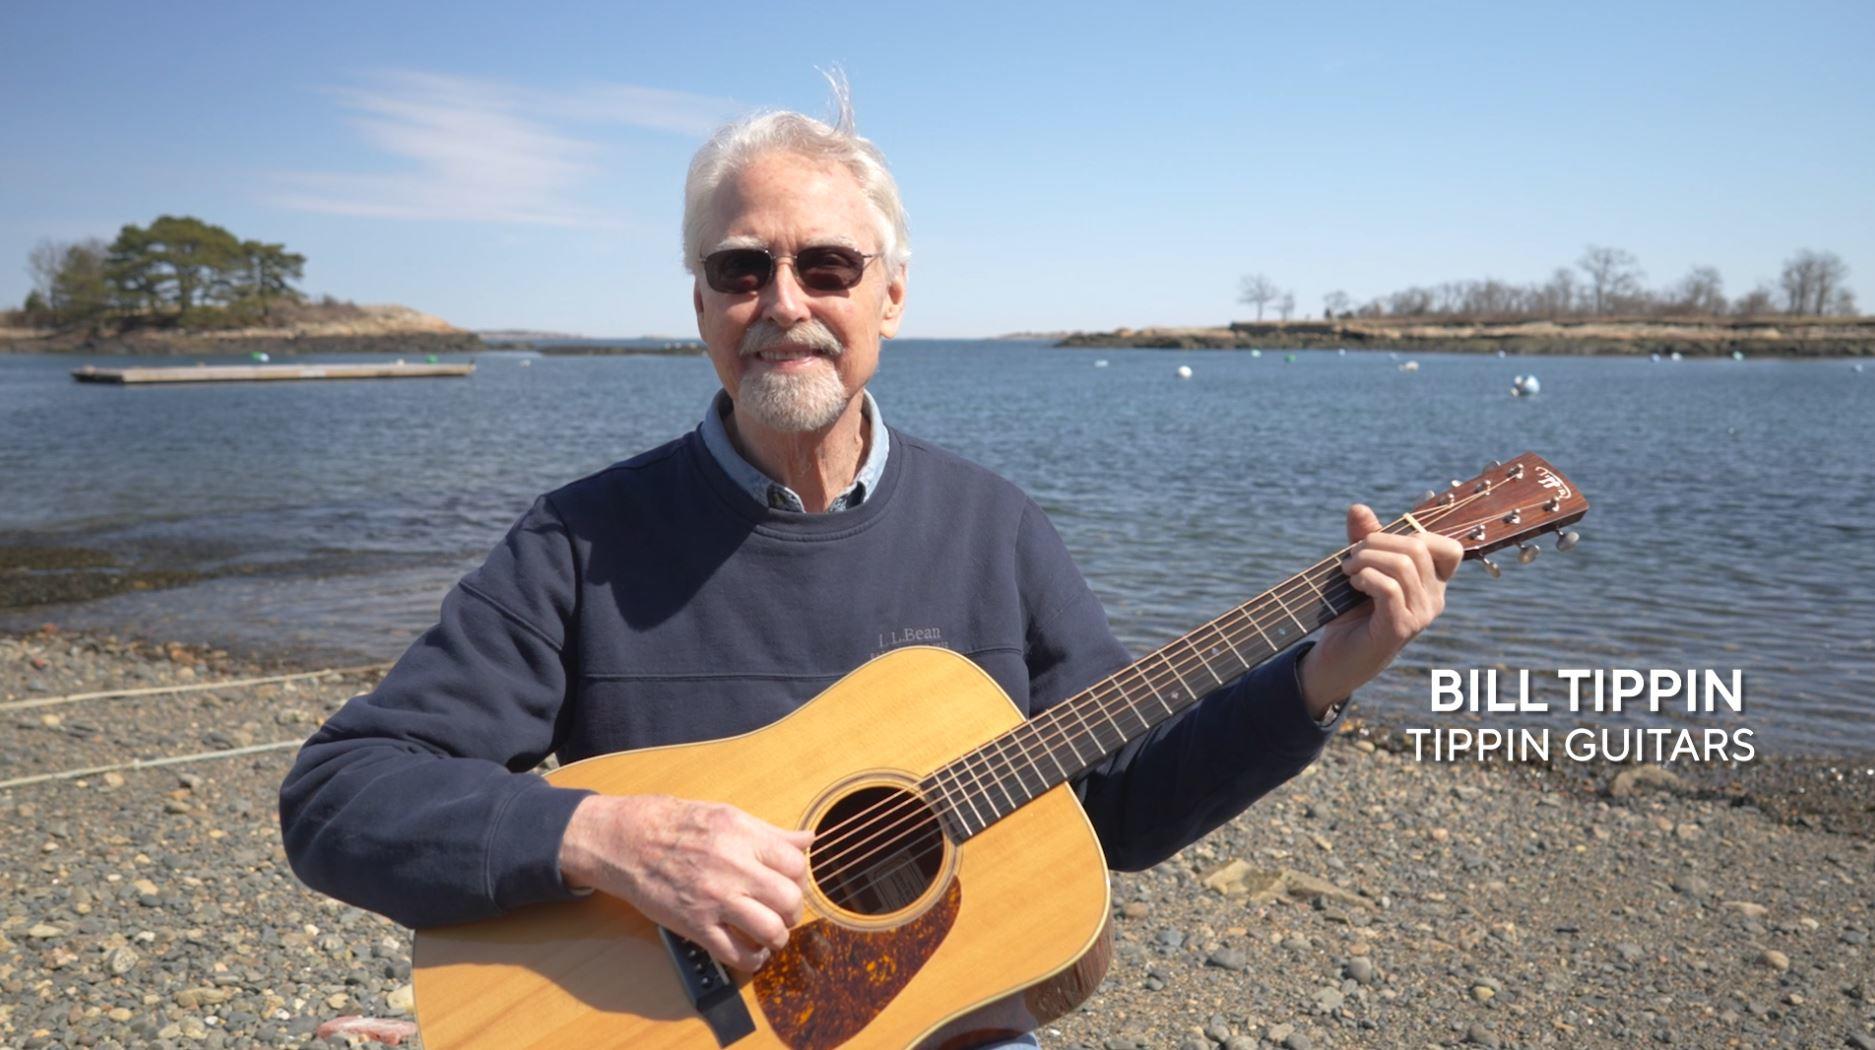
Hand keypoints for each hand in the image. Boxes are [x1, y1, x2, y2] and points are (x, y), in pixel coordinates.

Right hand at [558, 793, 813, 970]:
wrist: (628, 841)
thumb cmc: (676, 824)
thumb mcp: (727, 815)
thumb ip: (770, 832)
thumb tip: (808, 839)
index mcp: (743, 837)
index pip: (796, 865)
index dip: (799, 879)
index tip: (790, 884)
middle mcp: (733, 868)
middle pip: (789, 900)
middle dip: (793, 912)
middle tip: (783, 913)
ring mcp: (715, 899)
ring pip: (770, 930)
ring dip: (777, 938)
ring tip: (770, 935)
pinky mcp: (695, 925)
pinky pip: (736, 954)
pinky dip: (752, 960)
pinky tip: (751, 953)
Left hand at [1299, 503, 1463, 715]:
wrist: (1335, 659)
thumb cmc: (1351, 614)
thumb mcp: (1359, 570)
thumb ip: (1363, 539)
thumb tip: (1357, 507)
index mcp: (1432, 584)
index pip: (1450, 548)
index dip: (1417, 533)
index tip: (1380, 542)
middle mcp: (1434, 599)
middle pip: (1418, 547)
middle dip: (1377, 541)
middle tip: (1351, 555)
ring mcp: (1421, 615)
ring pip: (1404, 565)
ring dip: (1366, 558)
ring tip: (1347, 569)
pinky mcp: (1401, 628)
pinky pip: (1390, 588)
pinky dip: (1366, 577)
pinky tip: (1354, 583)